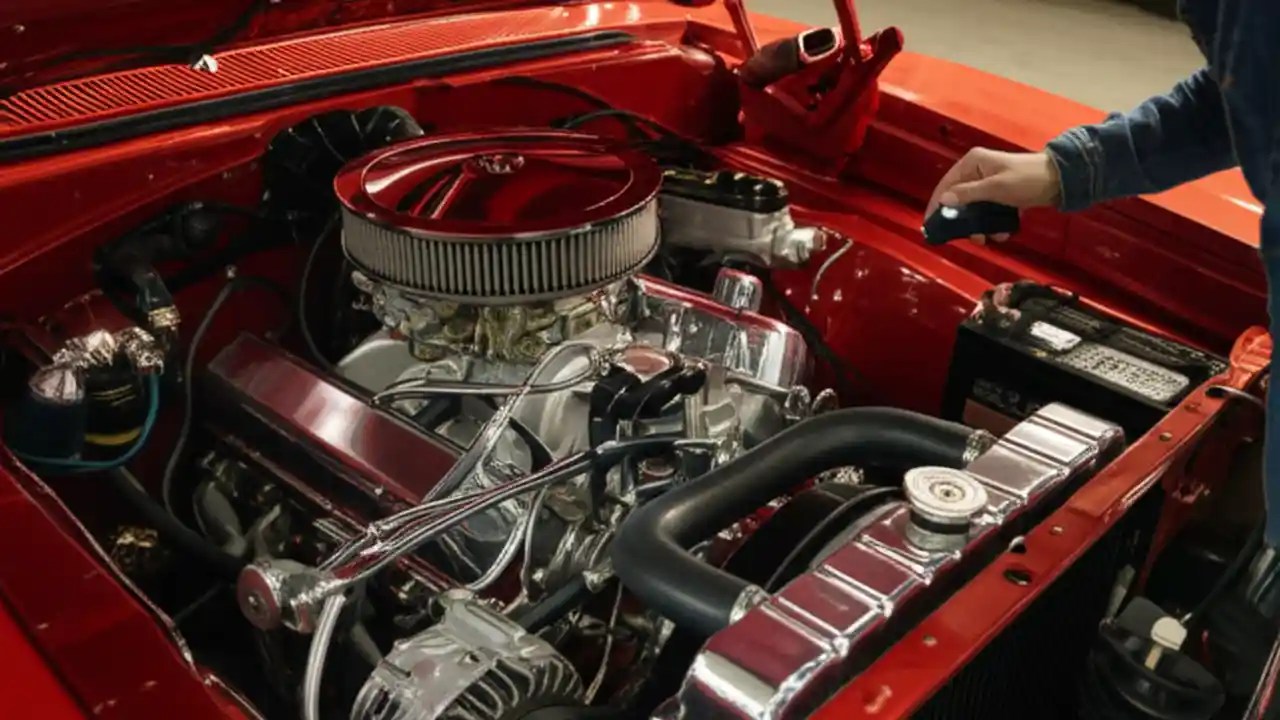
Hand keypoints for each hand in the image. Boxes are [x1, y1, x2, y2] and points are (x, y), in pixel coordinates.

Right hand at [925, 149, 1061, 244]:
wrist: (1061, 180)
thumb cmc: (1026, 180)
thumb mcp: (995, 188)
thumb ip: (968, 194)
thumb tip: (944, 200)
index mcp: (972, 163)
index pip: (946, 184)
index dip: (937, 205)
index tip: (931, 225)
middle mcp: (978, 171)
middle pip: (960, 199)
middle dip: (964, 221)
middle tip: (969, 238)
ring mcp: (990, 183)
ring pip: (976, 209)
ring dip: (981, 225)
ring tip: (989, 238)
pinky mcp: (1002, 194)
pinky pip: (990, 211)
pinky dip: (994, 223)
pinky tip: (1003, 232)